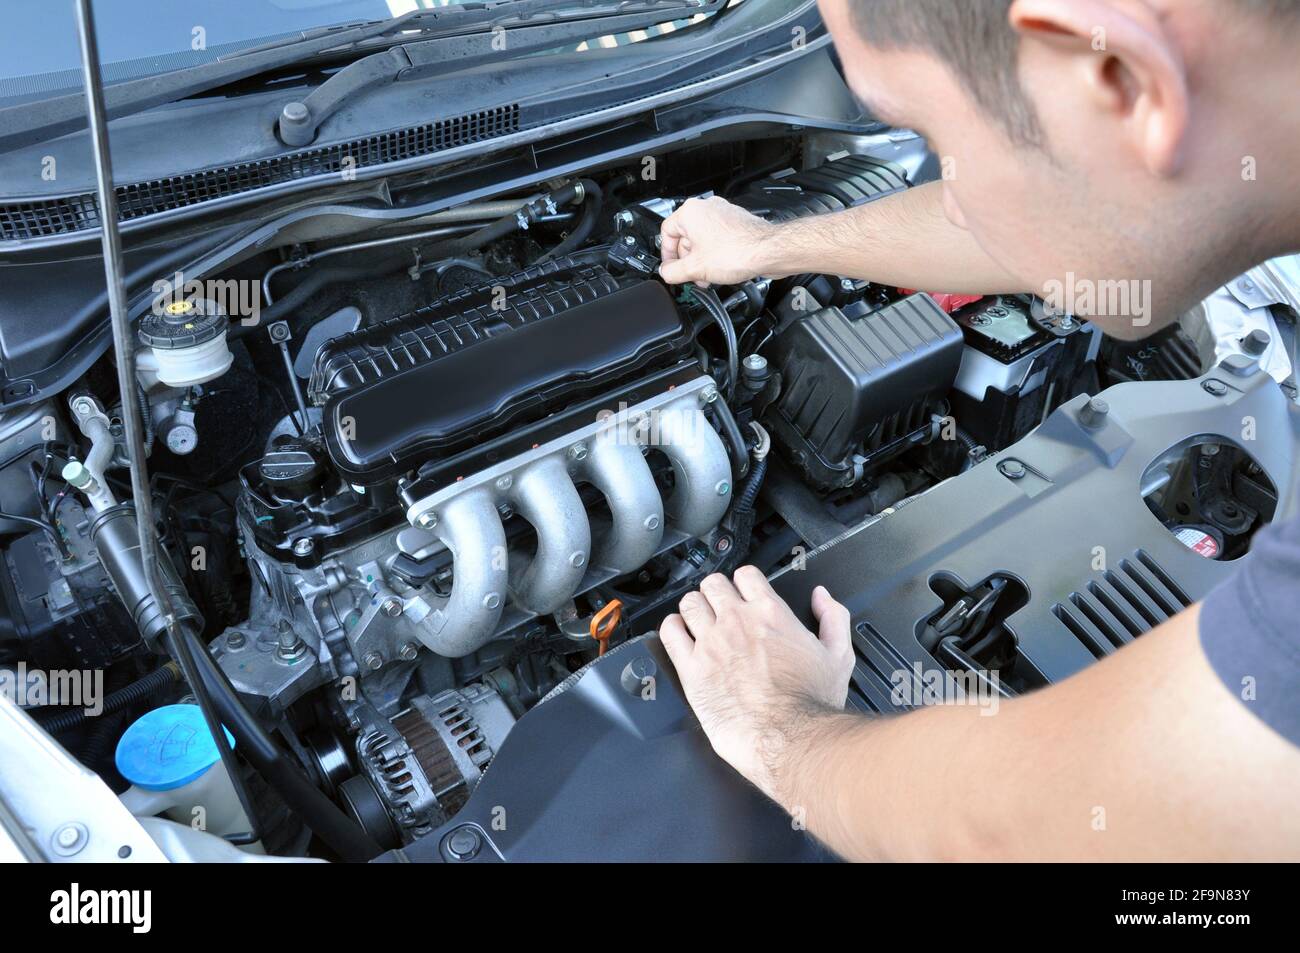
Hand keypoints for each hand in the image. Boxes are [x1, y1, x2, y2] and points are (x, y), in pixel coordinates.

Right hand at [658, 196, 778, 285]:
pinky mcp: (737, 223)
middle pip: (686, 237)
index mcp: (691, 212)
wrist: (768, 251)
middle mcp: (707, 208)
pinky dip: (715, 254)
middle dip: (687, 260)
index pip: (667, 232)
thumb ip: (673, 272)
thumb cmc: (737, 251)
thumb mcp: (695, 268)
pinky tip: (721, 270)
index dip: (666, 255)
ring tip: (707, 277)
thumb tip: (666, 273)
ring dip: (701, 260)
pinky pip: (718, 239)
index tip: (671, 268)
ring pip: (702, 239)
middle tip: (691, 277)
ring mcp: (723, 214)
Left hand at [659, 566, 854, 807]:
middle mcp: (736, 622)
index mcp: (770, 613)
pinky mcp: (691, 669)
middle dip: (716, 592)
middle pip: (712, 584)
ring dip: (694, 609)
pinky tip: (679, 634)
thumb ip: (833, 618)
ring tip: (698, 621)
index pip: (745, 575)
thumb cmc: (811, 704)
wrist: (788, 738)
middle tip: (719, 608)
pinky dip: (672, 628)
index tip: (743, 592)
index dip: (743, 582)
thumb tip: (822, 597)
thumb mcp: (839, 656)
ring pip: (689, 604)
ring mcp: (711, 643)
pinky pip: (670, 633)